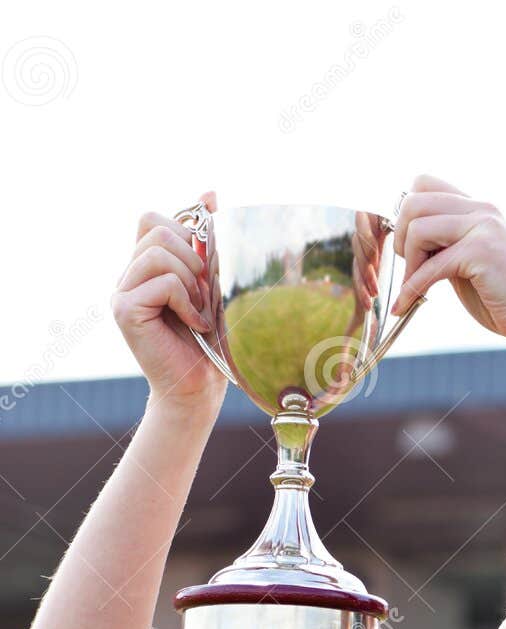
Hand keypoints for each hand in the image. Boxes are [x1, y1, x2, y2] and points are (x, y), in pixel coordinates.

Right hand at [111, 189, 226, 413]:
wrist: (199, 388)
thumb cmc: (208, 340)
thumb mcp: (213, 281)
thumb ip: (206, 240)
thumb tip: (210, 193)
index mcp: (145, 266)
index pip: (153, 219)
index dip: (184, 226)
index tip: (208, 254)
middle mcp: (128, 275)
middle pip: (158, 229)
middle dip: (193, 258)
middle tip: (204, 295)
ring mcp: (122, 291)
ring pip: (160, 251)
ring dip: (191, 281)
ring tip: (198, 311)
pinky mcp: (124, 310)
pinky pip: (163, 282)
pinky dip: (187, 302)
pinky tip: (193, 325)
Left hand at [391, 173, 505, 348]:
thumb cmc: (504, 299)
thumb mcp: (469, 262)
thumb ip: (445, 245)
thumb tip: (407, 239)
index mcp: (479, 207)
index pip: (424, 183)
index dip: (406, 214)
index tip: (410, 248)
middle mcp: (481, 209)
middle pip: (414, 201)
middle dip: (400, 237)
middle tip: (409, 268)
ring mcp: (483, 227)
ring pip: (417, 227)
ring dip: (408, 262)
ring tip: (414, 287)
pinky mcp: (481, 251)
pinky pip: (431, 266)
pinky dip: (412, 288)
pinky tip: (405, 306)